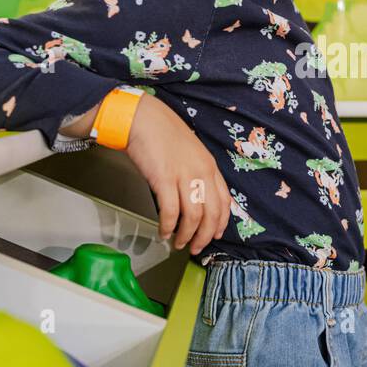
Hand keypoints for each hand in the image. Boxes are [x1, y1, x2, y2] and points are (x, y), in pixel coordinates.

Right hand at [123, 94, 229, 255]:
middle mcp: (201, 172)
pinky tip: (163, 232)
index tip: (214, 235)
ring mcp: (183, 175)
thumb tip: (196, 199)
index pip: (224, 201)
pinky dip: (167, 226)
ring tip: (178, 243)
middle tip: (196, 248)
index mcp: (210, 166)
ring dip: (186, 235)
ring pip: (192, 216)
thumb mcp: (190, 153)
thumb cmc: (162, 134)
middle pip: (211, 213)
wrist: (142, 118)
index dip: (220, 223)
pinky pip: (170, 211)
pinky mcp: (163, 179)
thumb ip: (197, 173)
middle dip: (204, 236)